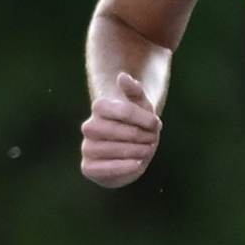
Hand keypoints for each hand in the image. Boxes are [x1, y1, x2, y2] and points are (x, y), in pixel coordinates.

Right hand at [80, 73, 162, 187]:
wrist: (129, 152)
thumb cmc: (136, 125)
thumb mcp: (141, 106)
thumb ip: (135, 90)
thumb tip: (122, 76)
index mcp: (99, 107)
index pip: (125, 110)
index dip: (146, 119)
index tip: (157, 124)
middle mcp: (89, 127)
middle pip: (123, 131)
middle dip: (144, 136)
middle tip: (153, 139)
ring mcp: (87, 147)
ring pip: (117, 150)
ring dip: (138, 151)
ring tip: (146, 150)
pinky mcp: (88, 167)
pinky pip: (107, 168)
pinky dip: (125, 167)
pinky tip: (138, 163)